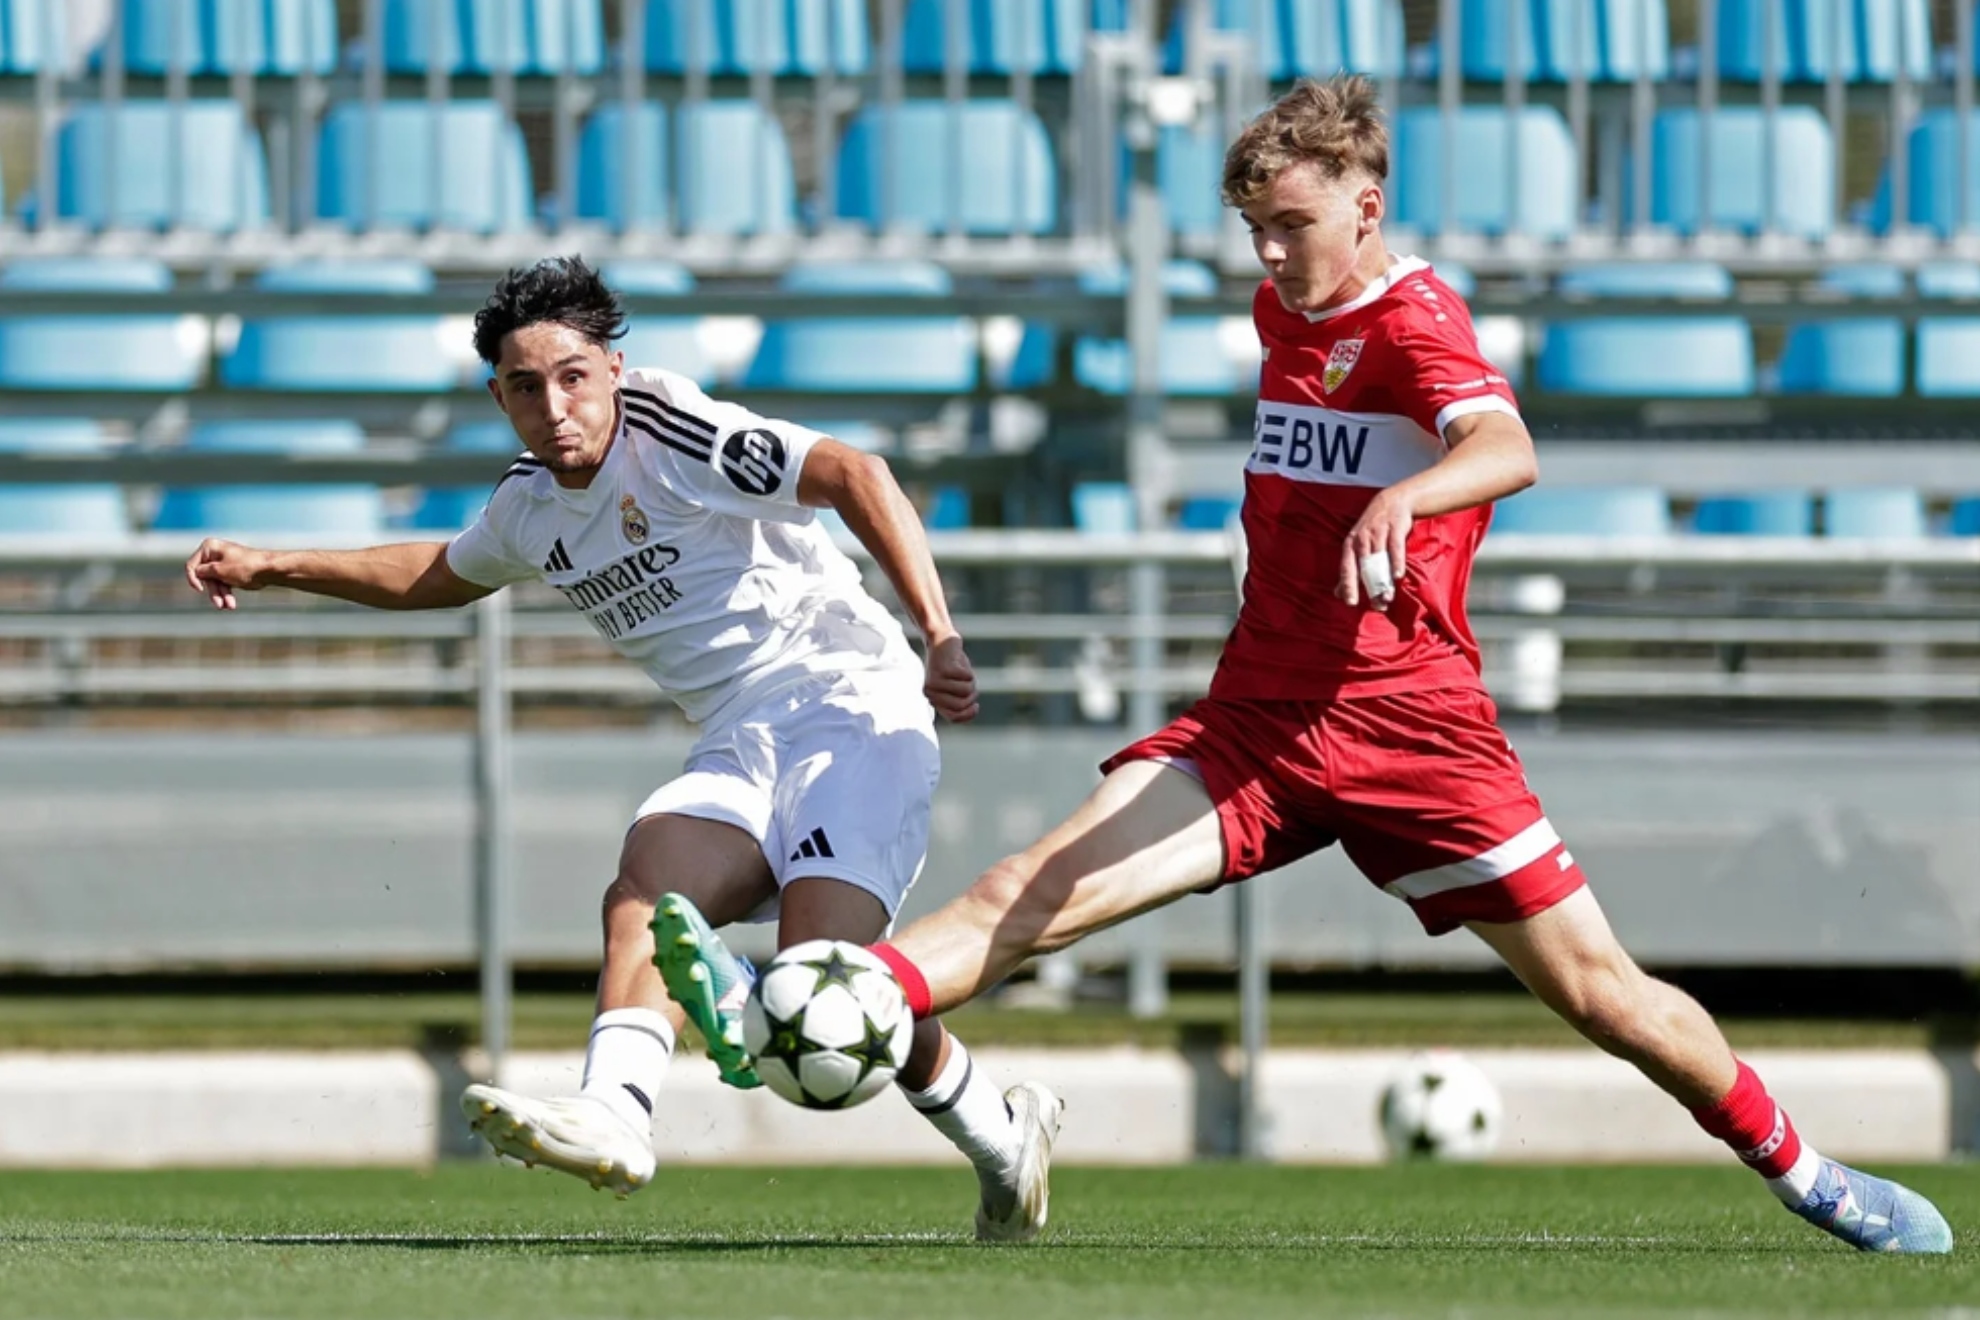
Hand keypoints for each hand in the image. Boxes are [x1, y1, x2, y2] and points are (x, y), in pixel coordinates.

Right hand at [184, 538, 271, 610]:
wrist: (268, 570)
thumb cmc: (245, 566)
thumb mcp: (219, 570)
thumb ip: (203, 572)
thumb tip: (195, 573)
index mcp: (209, 547)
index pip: (192, 565)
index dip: (193, 578)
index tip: (199, 589)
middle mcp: (214, 554)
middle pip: (204, 577)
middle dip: (213, 591)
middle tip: (219, 604)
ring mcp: (222, 564)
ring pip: (215, 583)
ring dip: (221, 595)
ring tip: (228, 606)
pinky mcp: (230, 573)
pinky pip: (223, 585)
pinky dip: (226, 594)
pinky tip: (231, 604)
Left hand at [922, 633, 978, 723]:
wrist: (941, 639)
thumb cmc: (952, 666)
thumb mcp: (955, 686)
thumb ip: (959, 700)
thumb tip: (971, 713)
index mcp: (931, 698)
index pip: (953, 717)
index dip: (968, 715)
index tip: (976, 706)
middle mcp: (930, 692)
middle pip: (961, 705)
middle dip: (971, 696)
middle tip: (970, 684)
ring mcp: (936, 680)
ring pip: (966, 691)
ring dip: (971, 682)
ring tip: (964, 672)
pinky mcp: (944, 669)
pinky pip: (967, 678)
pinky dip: (969, 671)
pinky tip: (960, 662)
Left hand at [1338, 491, 1411, 610]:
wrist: (1392, 502)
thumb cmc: (1372, 529)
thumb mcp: (1356, 547)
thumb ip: (1349, 570)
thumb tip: (1337, 594)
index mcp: (1350, 545)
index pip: (1347, 568)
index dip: (1348, 585)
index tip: (1350, 602)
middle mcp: (1362, 539)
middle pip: (1364, 567)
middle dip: (1370, 587)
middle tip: (1377, 605)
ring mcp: (1378, 532)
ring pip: (1379, 560)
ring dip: (1384, 579)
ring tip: (1388, 596)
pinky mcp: (1394, 527)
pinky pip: (1394, 546)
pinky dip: (1396, 561)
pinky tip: (1398, 575)